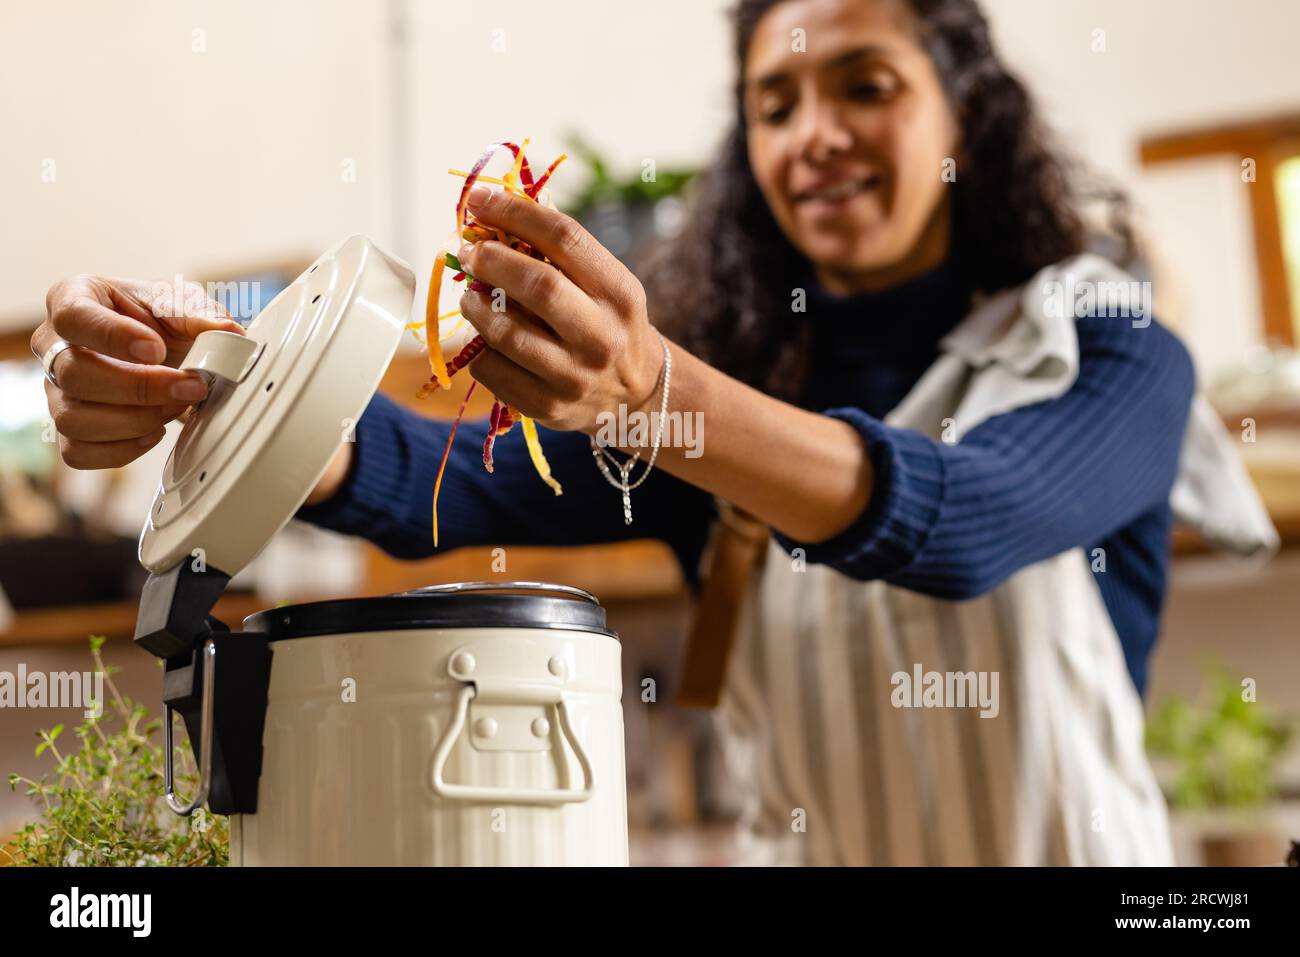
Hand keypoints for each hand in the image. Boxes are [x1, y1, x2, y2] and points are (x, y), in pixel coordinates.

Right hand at [33, 275, 243, 468]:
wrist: (159, 348)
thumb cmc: (156, 318)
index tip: (156, 349)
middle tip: (189, 386)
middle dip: (139, 388)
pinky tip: (155, 432)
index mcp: (72, 299)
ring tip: (175, 408)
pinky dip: (123, 449)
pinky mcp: (68, 428)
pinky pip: (79, 453)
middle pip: (73, 375)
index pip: (72, 316)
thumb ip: (200, 314)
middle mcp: (54, 346)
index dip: (113, 336)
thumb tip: (228, 334)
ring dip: (134, 421)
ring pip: (73, 419)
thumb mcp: (179, 303)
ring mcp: (56, 391)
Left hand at [454, 183, 663, 432]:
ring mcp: (575, 377)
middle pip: (537, 284)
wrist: (635, 396)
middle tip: (469, 253)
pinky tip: (486, 338)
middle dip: (491, 260)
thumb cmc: (608, 325)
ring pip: (506, 333)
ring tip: (470, 297)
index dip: (514, 212)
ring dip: (475, 306)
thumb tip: (492, 214)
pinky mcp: (547, 407)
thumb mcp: (605, 286)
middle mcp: (602, 337)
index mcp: (619, 294)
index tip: (478, 200)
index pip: (565, 237)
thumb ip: (560, 255)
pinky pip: (492, 370)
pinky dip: (478, 348)